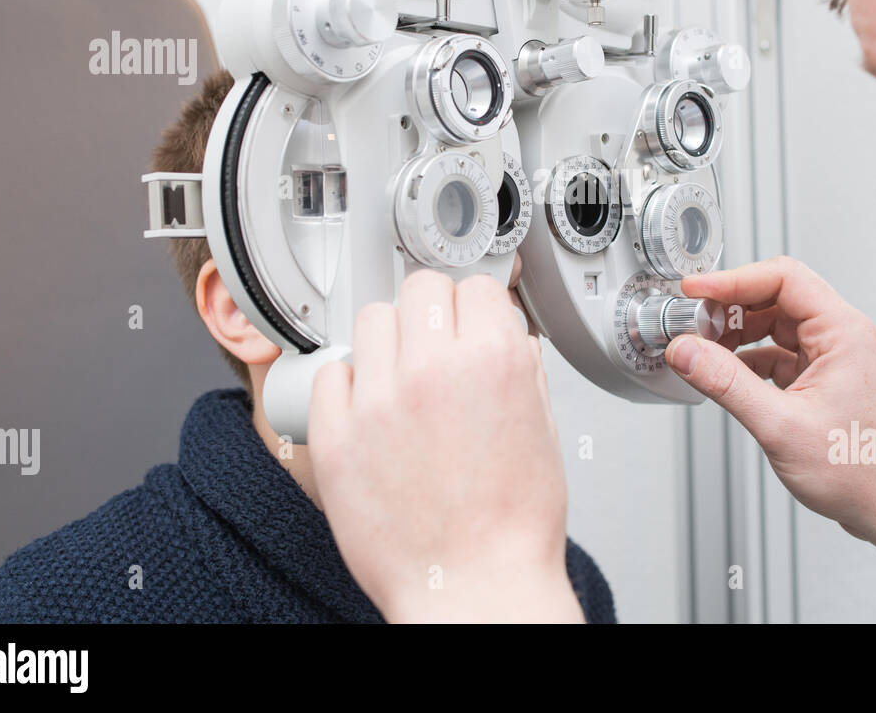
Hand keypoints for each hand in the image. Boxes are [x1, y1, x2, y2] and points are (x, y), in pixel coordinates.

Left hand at [307, 269, 582, 622]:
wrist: (472, 589)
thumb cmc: (512, 526)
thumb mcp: (544, 428)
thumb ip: (521, 368)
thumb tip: (504, 337)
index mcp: (495, 360)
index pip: (475, 285)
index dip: (477, 308)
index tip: (471, 324)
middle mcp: (433, 369)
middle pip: (420, 288)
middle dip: (434, 313)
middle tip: (437, 348)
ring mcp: (379, 400)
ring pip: (371, 319)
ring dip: (390, 341)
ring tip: (403, 380)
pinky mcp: (335, 435)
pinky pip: (331, 373)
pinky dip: (350, 385)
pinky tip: (371, 410)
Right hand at [665, 256, 875, 620]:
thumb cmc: (862, 471)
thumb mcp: (781, 426)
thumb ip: (727, 384)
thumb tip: (686, 351)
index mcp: (842, 332)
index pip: (781, 278)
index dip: (732, 280)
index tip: (694, 292)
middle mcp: (842, 337)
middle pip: (776, 296)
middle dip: (730, 308)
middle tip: (693, 326)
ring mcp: (834, 358)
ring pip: (776, 325)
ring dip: (738, 335)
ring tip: (705, 353)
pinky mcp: (826, 379)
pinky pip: (780, 354)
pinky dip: (750, 361)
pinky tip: (730, 379)